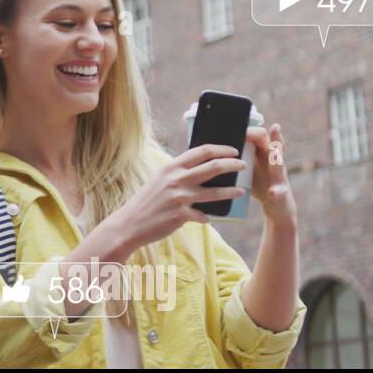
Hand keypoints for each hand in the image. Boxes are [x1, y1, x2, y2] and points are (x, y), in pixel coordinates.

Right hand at [103, 144, 247, 257]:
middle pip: (213, 167)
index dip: (220, 149)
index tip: (233, 151)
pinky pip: (203, 216)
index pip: (201, 152)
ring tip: (241, 192)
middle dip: (232, 165)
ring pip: (214, 192)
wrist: (130, 223)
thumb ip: (177, 173)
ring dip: (231, 192)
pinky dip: (207, 218)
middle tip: (243, 165)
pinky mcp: (181, 215)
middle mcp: (176, 180)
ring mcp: (179, 198)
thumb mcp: (158, 180)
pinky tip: (208, 219)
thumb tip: (199, 168)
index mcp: (171, 168)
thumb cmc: (146, 201)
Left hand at [245, 123, 296, 230]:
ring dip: (277, 158)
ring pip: (280, 164)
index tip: (243, 122)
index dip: (253, 130)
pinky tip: (273, 192)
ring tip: (274, 151)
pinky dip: (276, 191)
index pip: (261, 137)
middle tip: (271, 128)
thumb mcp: (248, 166)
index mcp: (263, 154)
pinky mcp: (281, 192)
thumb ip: (236, 155)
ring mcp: (279, 176)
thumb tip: (212, 144)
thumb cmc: (258, 183)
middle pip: (274, 145)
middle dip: (272, 137)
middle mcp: (274, 161)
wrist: (276, 205)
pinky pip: (279, 192)